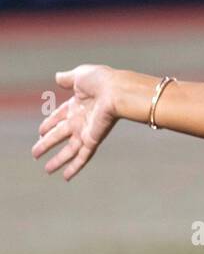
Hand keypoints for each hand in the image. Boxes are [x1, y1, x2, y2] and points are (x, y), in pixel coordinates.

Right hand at [32, 64, 120, 180]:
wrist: (117, 90)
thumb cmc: (101, 80)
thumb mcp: (80, 76)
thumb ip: (68, 78)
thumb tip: (58, 77)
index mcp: (77, 104)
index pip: (59, 116)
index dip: (49, 123)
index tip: (40, 131)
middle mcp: (81, 119)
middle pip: (60, 135)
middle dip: (47, 144)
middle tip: (35, 153)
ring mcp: (87, 131)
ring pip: (69, 150)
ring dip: (57, 160)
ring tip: (47, 170)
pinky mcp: (93, 140)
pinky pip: (82, 157)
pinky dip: (74, 167)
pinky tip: (66, 177)